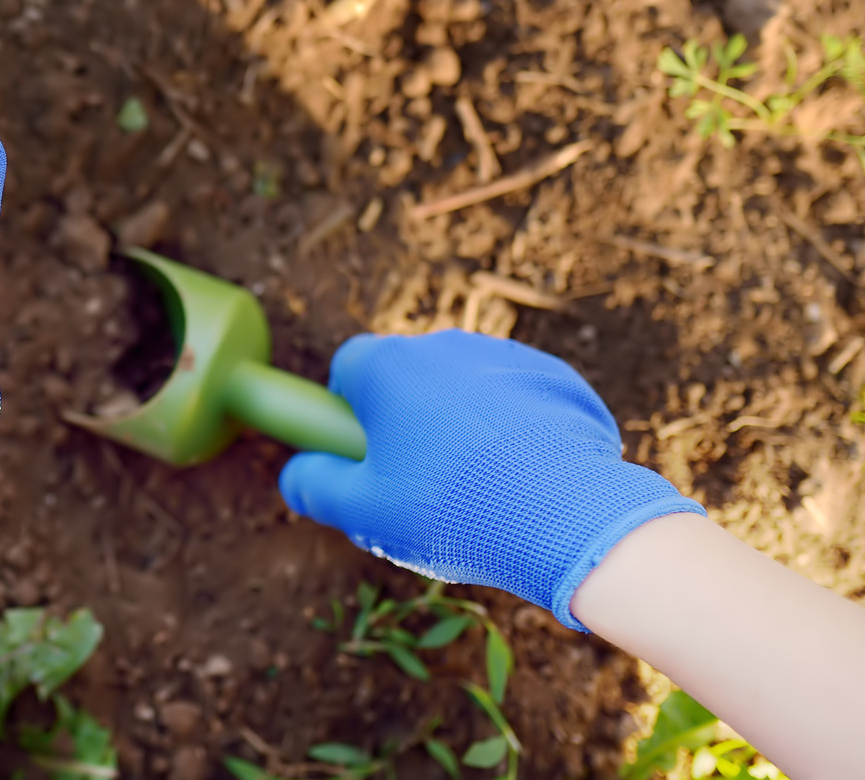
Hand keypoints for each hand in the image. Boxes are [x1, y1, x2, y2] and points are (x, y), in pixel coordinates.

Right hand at [278, 329, 703, 629]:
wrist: (569, 519)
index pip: (346, 369)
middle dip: (405, 421)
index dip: (346, 413)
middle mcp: (444, 346)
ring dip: (459, 425)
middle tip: (417, 485)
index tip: (363, 456)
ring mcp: (505, 357)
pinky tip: (522, 481)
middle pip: (406, 377)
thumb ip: (315, 487)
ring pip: (463, 388)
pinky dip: (512, 431)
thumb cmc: (452, 512)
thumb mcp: (362, 513)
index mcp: (388, 367)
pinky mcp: (558, 378)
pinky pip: (516, 400)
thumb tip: (296, 475)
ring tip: (477, 491)